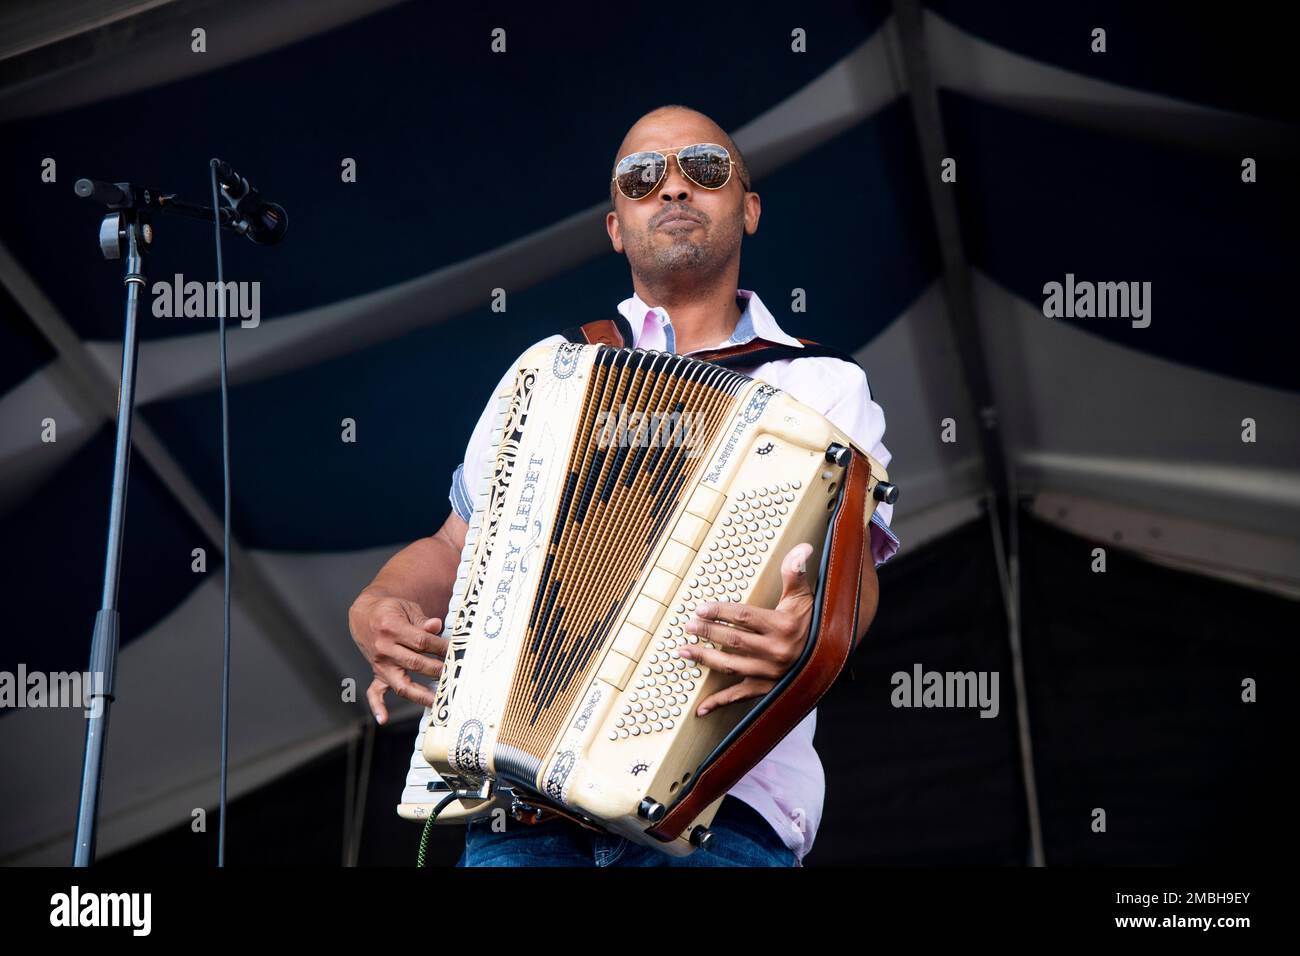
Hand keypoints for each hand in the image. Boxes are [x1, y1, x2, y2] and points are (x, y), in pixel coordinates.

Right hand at [347, 590, 446, 722]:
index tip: (456, 651)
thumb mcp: (406, 608)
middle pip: (414, 663)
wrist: (363, 614)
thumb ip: (422, 620)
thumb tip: (437, 626)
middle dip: (437, 670)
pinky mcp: (377, 672)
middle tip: (455, 675)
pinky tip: (384, 719)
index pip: (421, 642)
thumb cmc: (390, 610)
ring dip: (420, 694)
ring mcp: (380, 663)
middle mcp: (384, 648)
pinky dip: (378, 706)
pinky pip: (374, 692)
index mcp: (392, 628)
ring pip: (400, 683)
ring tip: (437, 701)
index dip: (441, 647)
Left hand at [678, 542, 814, 716]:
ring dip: (705, 659)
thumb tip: (802, 549)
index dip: (719, 611)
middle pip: (732, 641)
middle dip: (707, 632)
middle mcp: (776, 651)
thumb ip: (796, 573)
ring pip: (731, 666)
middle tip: (688, 626)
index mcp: (783, 626)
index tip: (700, 608)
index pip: (743, 617)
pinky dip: (719, 702)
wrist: (833, 655)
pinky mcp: (768, 688)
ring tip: (684, 650)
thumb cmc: (814, 621)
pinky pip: (741, 696)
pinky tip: (700, 707)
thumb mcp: (805, 596)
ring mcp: (771, 673)